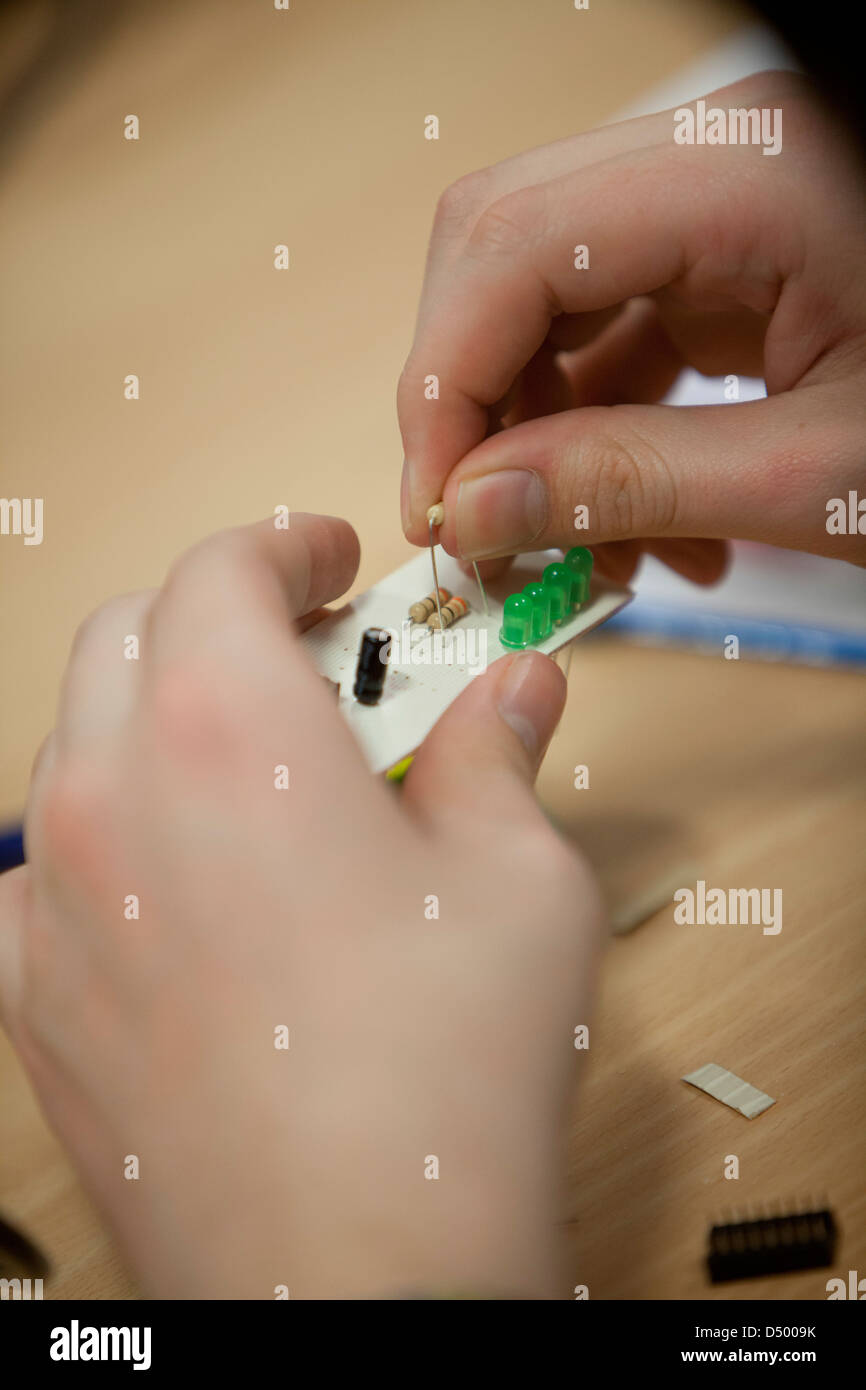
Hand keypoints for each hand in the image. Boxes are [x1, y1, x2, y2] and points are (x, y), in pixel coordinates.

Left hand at [0, 513, 601, 1298]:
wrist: (360, 1280)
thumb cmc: (446, 1076)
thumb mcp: (517, 882)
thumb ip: (500, 757)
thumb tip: (515, 692)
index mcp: (224, 731)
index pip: (222, 568)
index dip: (284, 544)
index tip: (329, 563)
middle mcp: (106, 798)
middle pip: (129, 634)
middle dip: (216, 618)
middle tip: (304, 658)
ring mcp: (49, 904)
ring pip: (73, 744)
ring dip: (153, 720)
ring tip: (246, 776)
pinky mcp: (28, 1000)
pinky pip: (34, 873)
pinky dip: (98, 839)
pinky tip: (172, 891)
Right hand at [398, 70, 865, 582]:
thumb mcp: (817, 477)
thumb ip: (632, 485)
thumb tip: (476, 509)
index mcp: (752, 176)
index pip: (511, 247)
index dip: (443, 384)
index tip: (437, 511)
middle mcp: (721, 162)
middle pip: (507, 251)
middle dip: (475, 402)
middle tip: (482, 529)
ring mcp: (722, 207)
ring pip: (550, 300)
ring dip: (541, 437)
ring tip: (584, 559)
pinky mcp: (730, 263)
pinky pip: (616, 337)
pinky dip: (603, 438)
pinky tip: (648, 533)